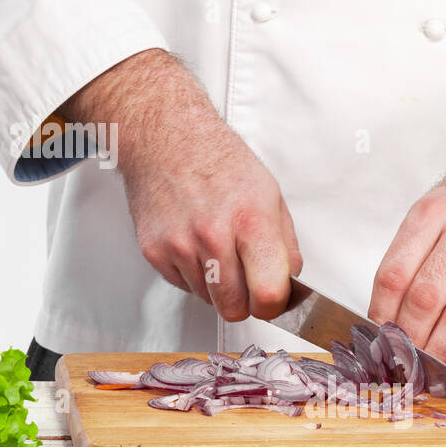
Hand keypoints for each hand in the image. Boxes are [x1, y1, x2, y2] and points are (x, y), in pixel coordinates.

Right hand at [58, 49, 301, 320]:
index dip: (274, 305)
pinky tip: (194, 243)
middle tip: (246, 281)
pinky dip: (192, 273)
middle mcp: (213, 235)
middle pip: (234, 308)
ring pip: (207, 299)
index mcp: (251, 220)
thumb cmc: (217, 160)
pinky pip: (182, 284)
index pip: (268, 294)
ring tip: (215, 248)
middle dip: (244, 301)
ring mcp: (179, 245)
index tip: (273, 299)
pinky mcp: (154, 251)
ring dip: (216, 285)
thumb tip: (291, 284)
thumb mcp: (268, 193)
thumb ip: (284, 244)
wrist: (165, 138)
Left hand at [368, 108, 445, 363]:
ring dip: (437, 346)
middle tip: (397, 355)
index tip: (375, 332)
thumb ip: (409, 255)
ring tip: (422, 363)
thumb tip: (386, 312)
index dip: (381, 311)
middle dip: (407, 335)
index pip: (394, 274)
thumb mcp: (433, 210)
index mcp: (431, 214)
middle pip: (424, 297)